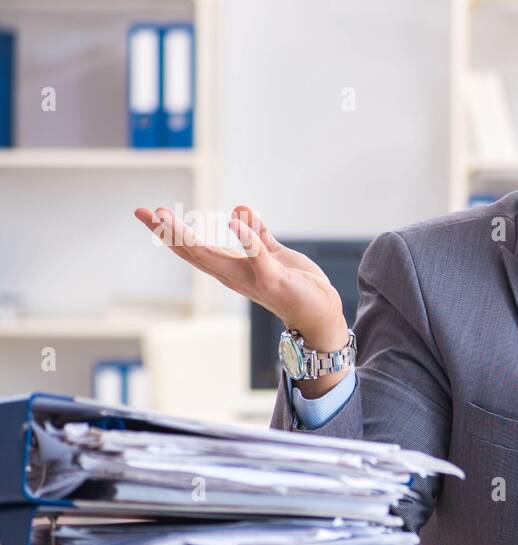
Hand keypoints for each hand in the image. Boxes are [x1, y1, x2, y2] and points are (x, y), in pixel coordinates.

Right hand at [133, 204, 349, 394]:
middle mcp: (235, 275)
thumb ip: (257, 234)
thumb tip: (239, 209)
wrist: (321, 313)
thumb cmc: (296, 286)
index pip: (194, 249)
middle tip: (145, 213)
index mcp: (231, 267)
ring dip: (190, 239)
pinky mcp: (275, 280)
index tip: (147, 212)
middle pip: (194, 253)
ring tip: (168, 217)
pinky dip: (247, 240)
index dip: (170, 232)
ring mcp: (253, 279)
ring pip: (215, 258)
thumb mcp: (272, 254)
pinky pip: (258, 258)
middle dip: (169, 234)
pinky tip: (233, 220)